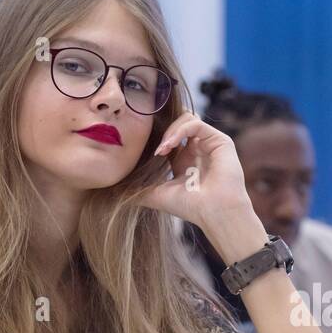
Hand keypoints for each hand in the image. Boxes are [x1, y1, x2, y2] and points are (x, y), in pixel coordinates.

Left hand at [141, 113, 266, 263]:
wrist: (214, 214)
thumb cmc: (191, 208)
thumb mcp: (157, 195)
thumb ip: (138, 190)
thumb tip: (112, 191)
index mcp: (184, 159)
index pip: (168, 134)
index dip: (153, 135)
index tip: (139, 147)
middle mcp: (197, 148)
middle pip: (176, 121)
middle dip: (160, 129)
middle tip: (151, 148)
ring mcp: (209, 143)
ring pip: (185, 118)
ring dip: (169, 131)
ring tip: (161, 150)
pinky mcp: (219, 140)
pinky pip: (195, 123)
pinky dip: (178, 131)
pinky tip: (168, 147)